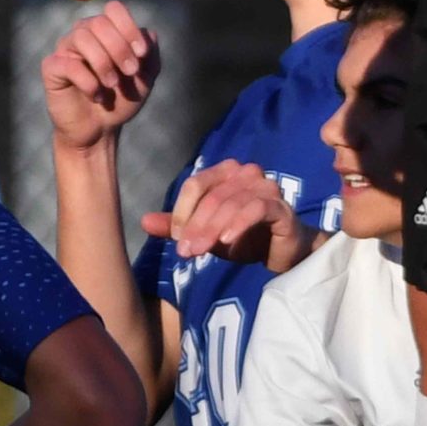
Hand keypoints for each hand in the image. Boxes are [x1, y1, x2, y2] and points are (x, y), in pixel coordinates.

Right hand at [41, 1, 160, 151]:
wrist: (100, 129)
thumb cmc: (121, 99)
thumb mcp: (145, 79)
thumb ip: (151, 55)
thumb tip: (149, 34)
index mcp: (105, 30)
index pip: (113, 9)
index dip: (129, 28)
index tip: (142, 55)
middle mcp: (83, 34)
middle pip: (99, 22)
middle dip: (120, 48)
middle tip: (130, 72)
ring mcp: (65, 49)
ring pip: (82, 37)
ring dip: (103, 62)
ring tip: (112, 85)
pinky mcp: (52, 67)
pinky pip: (68, 64)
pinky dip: (88, 81)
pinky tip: (96, 96)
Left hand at [140, 161, 307, 270]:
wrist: (282, 253)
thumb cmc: (244, 238)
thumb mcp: (206, 234)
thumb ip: (178, 227)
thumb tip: (144, 222)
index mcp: (226, 172)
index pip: (196, 184)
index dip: (182, 211)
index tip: (175, 238)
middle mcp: (246, 173)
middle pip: (212, 196)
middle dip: (195, 225)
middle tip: (185, 251)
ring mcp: (265, 187)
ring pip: (231, 203)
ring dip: (212, 229)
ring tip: (200, 251)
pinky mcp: (280, 206)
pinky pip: (256, 209)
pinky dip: (239, 224)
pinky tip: (227, 241)